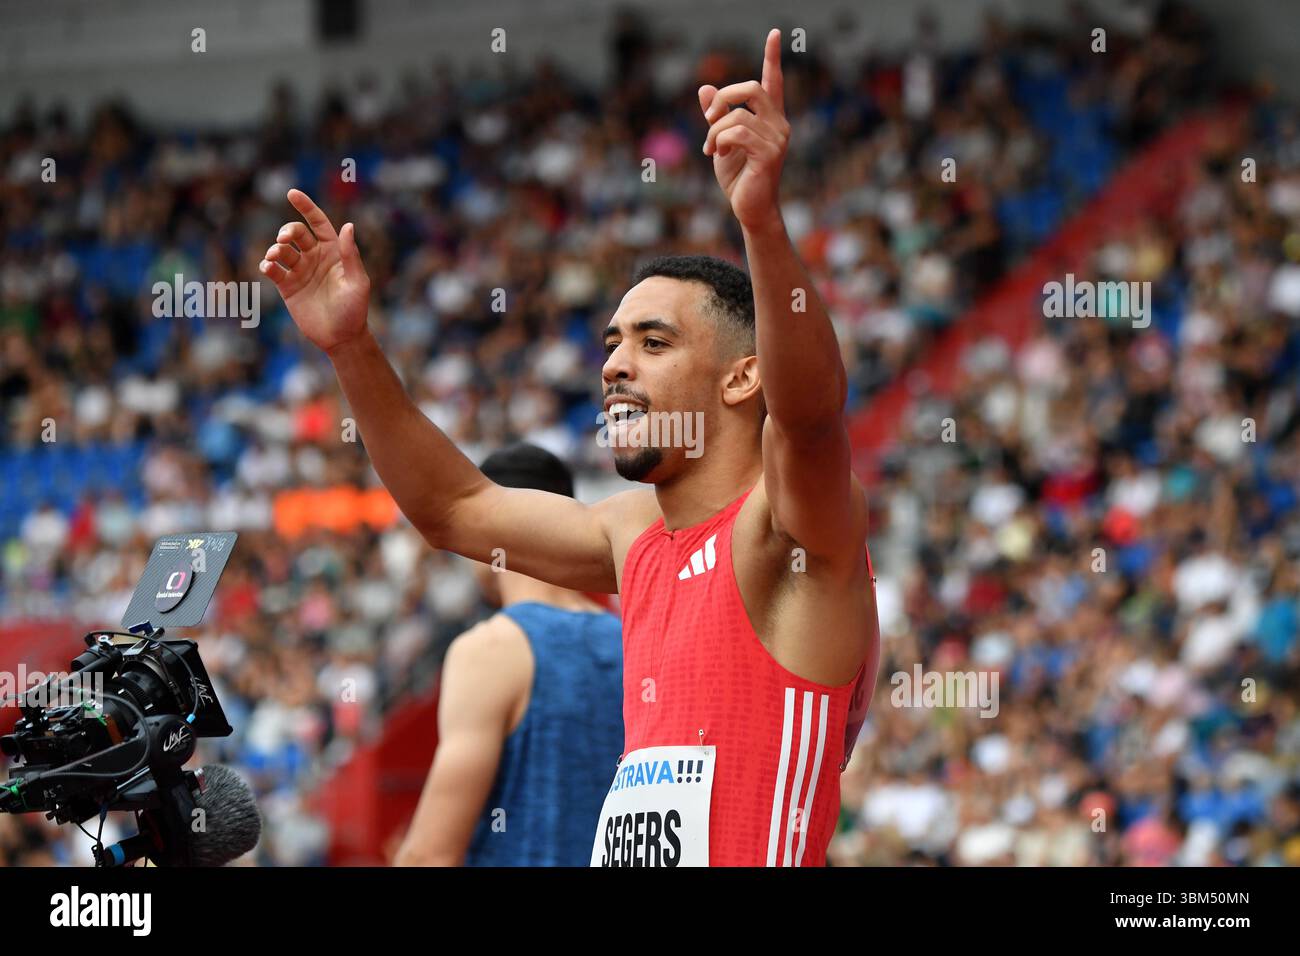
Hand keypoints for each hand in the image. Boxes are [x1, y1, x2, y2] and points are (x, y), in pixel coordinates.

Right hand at [259, 189, 370, 353]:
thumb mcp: (358, 282)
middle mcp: (315, 257)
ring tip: (275, 256)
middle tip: (284, 239)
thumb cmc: (355, 309)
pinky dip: (268, 266)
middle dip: (287, 231)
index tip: (291, 193)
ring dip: (275, 249)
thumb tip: (348, 225)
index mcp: (334, 251)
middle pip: (296, 233)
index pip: (318, 222)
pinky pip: (273, 270)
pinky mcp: (287, 286)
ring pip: (282, 250)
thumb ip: (351, 255)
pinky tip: (268, 267)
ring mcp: (300, 271)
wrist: (341, 337)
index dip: (306, 207)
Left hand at [699, 28, 789, 232]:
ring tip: (710, 150)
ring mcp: (777, 139)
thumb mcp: (720, 141)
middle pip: (749, 88)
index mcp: (770, 118)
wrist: (750, 209)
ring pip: (735, 115)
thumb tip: (704, 89)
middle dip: (722, 99)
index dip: (772, 57)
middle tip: (708, 120)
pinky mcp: (769, 154)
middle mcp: (779, 124)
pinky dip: (718, 141)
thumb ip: (716, 117)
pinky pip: (736, 132)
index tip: (774, 33)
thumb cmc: (738, 178)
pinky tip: (715, 154)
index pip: (773, 81)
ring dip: (713, 131)